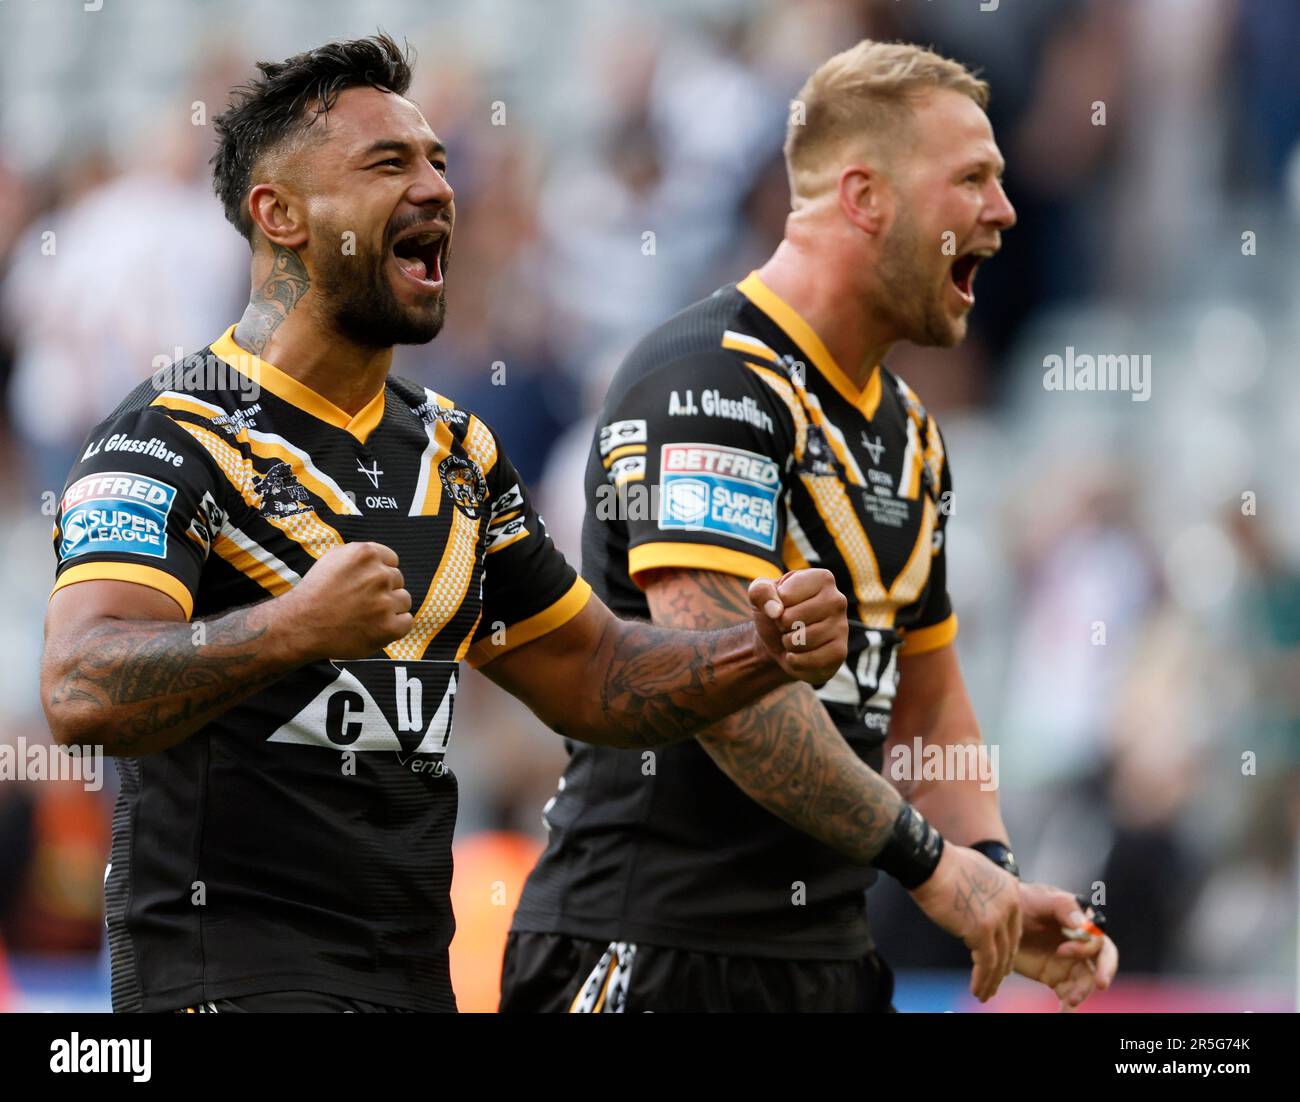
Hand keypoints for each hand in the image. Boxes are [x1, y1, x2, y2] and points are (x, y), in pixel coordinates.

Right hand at [277, 541, 413, 660]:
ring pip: (404, 601)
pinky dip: (395, 627)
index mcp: (365, 553)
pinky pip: (407, 622)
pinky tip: (376, 628)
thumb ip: (362, 557)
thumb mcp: (334, 559)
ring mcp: (384, 601)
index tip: (365, 585)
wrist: (300, 625)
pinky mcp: (388, 626)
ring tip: (365, 616)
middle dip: (384, 590)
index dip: (379, 573)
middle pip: (398, 580)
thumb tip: (387, 561)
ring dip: (391, 608)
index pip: (392, 560)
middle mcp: (378, 574)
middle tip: (361, 603)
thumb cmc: (315, 593)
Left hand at [747, 569, 847, 684]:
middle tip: (788, 624)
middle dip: (781, 625)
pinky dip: (796, 660)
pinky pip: (810, 660)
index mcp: (821, 578)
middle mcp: (837, 599)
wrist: (780, 640)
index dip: (775, 605)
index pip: (785, 596)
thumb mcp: (760, 594)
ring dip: (788, 642)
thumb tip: (776, 611)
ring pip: (801, 640)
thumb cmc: (774, 610)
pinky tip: (800, 653)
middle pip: (792, 618)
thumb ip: (761, 592)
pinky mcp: (840, 652)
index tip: (783, 605)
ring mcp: (842, 626)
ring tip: (794, 637)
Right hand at [909, 843, 1022, 1001]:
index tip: (1001, 962)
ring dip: (992, 980)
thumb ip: (986, 890)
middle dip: (1003, 968)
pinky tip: (977, 990)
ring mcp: (998, 918)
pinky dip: (982, 980)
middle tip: (995, 983)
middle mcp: (1010, 904)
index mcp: (1010, 888)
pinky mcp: (982, 931)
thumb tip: (979, 905)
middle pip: (1010, 944)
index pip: (1014, 926)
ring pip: (1000, 959)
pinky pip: (986, 963)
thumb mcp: (976, 871)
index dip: (1006, 947)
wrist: (930, 862)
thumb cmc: (943, 863)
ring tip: (985, 994)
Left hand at [1015, 882, 1117, 1010]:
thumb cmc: (1021, 902)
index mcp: (1081, 922)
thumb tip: (1085, 925)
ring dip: (1083, 991)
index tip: (1062, 950)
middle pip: (1103, 959)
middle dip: (1105, 971)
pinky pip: (1068, 993)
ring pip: (1087, 980)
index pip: (1097, 938)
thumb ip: (1063, 906)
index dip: (1085, 948)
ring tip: (1071, 1001)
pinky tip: (1064, 1011)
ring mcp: (1069, 962)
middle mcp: (1080, 943)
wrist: (998, 920)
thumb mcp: (1039, 898)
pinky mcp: (1056, 977)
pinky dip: (1069, 1005)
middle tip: (1101, 984)